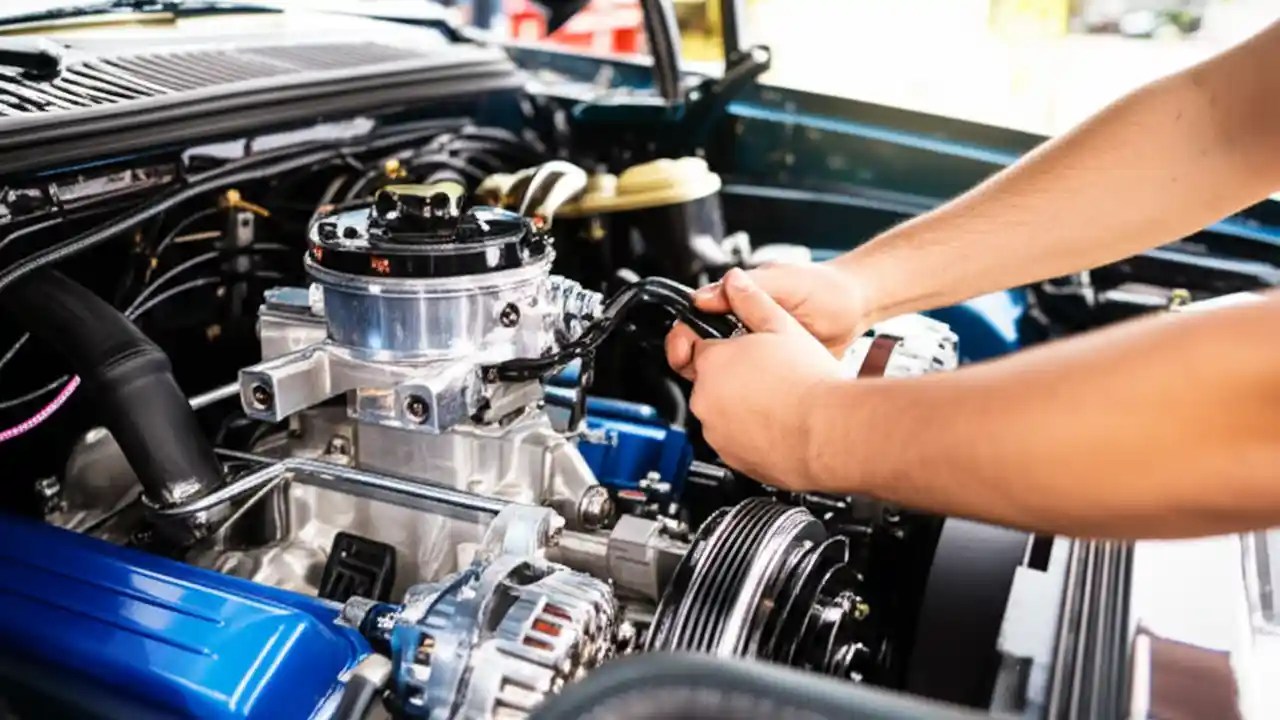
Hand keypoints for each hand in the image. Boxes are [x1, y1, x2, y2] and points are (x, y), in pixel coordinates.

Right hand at [666, 261, 866, 378]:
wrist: (858, 309)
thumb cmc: (824, 287)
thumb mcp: (784, 280)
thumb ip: (748, 287)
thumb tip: (704, 296)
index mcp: (736, 305)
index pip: (696, 321)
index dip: (684, 336)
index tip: (683, 349)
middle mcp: (741, 330)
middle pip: (704, 352)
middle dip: (696, 365)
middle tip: (700, 373)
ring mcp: (757, 355)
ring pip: (725, 374)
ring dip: (721, 383)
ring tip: (727, 389)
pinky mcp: (774, 375)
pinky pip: (752, 388)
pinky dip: (747, 396)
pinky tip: (751, 400)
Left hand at [675, 268, 844, 490]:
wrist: (829, 432)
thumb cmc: (809, 381)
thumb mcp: (782, 325)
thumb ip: (751, 300)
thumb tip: (734, 281)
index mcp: (712, 362)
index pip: (695, 346)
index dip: (720, 343)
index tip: (737, 347)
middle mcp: (705, 398)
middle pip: (708, 380)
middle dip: (730, 374)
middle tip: (765, 371)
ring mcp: (716, 431)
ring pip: (720, 411)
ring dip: (738, 404)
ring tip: (775, 398)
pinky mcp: (731, 457)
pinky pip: (733, 439)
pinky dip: (748, 432)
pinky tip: (776, 422)